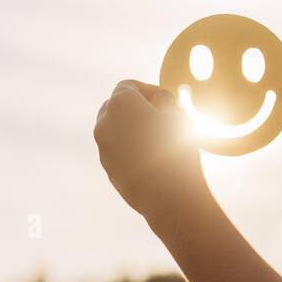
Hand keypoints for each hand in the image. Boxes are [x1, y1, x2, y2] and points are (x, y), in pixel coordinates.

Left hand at [93, 79, 207, 220]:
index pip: (129, 86)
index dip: (150, 90)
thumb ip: (164, 104)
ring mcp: (103, 147)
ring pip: (116, 129)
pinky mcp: (107, 168)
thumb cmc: (177, 150)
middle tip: (162, 119)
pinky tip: (154, 159)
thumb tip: (157, 104)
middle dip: (137, 109)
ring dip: (133, 129)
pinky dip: (131, 149)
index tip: (168, 103)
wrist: (169, 196)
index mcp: (120, 103)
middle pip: (117, 106)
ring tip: (160, 141)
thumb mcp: (179, 116)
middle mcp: (104, 122)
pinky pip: (118, 150)